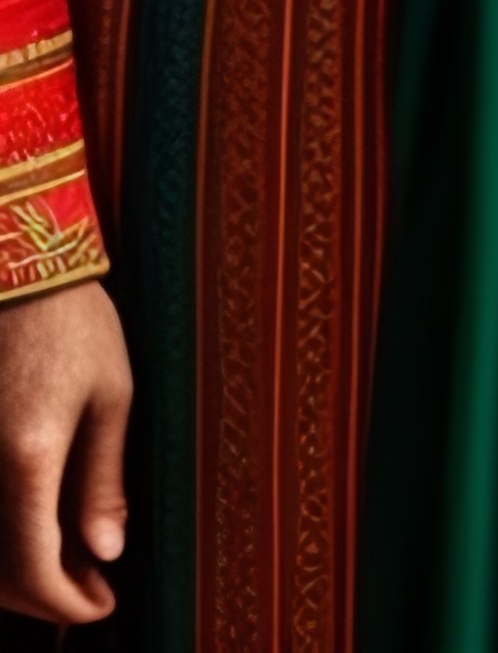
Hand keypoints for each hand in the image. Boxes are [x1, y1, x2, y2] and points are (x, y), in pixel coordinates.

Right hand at [0, 279, 129, 622]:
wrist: (18, 267)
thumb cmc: (74, 322)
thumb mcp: (110, 396)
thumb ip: (101, 482)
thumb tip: (105, 554)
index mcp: (27, 458)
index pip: (34, 568)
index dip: (65, 604)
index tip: (102, 606)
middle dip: (45, 596)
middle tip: (92, 592)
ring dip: (20, 572)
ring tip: (71, 563)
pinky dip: (4, 536)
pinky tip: (39, 527)